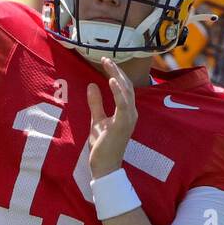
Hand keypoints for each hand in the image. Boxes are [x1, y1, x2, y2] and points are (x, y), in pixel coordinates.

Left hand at [87, 57, 136, 177]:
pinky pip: (123, 104)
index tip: (106, 61)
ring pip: (126, 91)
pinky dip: (118, 91)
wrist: (104, 167)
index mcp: (127, 112)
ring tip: (107, 63)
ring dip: (117, 76)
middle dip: (117, 70)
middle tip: (105, 58)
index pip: (124, 87)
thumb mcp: (97, 120)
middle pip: (127, 86)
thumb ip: (95, 103)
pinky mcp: (123, 124)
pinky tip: (111, 80)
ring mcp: (129, 118)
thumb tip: (92, 85)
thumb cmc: (103, 146)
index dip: (116, 73)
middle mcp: (132, 113)